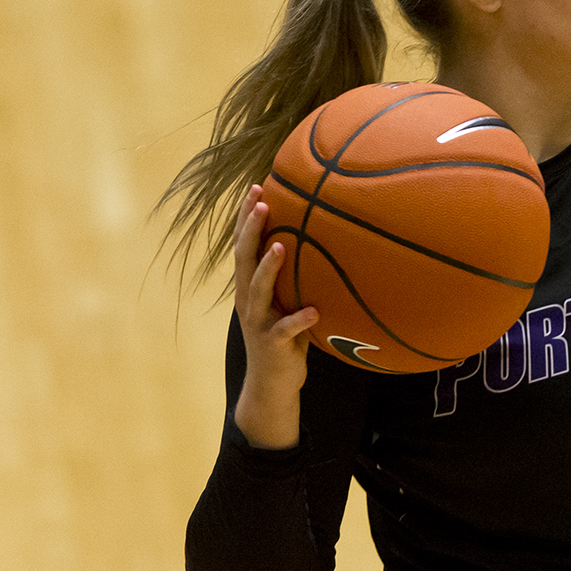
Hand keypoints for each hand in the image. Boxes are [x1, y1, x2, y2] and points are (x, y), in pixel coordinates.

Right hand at [232, 185, 318, 448]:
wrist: (272, 384)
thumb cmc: (286, 337)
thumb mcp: (287, 302)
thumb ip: (296, 276)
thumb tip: (325, 240)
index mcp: (251, 287)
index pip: (245, 244)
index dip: (246, 216)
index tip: (256, 186)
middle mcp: (249, 300)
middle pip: (245, 258)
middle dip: (250, 229)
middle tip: (260, 201)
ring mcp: (258, 322)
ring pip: (259, 290)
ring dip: (269, 267)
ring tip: (280, 246)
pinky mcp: (273, 344)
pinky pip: (286, 330)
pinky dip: (299, 320)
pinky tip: (314, 311)